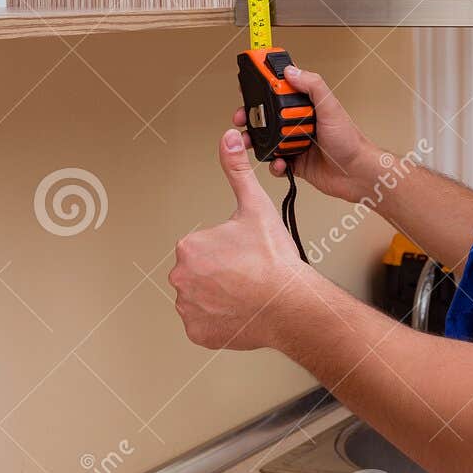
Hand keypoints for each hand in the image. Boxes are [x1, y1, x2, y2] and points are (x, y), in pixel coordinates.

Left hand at [170, 129, 319, 350]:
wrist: (292, 304)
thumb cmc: (275, 260)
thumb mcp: (255, 207)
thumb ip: (237, 171)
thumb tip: (228, 139)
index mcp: (189, 247)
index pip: (201, 247)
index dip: (225, 250)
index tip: (243, 254)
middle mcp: (180, 279)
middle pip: (197, 272)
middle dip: (218, 273)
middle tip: (246, 275)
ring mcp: (188, 309)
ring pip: (200, 298)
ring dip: (217, 296)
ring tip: (245, 293)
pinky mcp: (198, 333)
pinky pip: (203, 324)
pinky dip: (217, 320)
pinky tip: (238, 311)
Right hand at [232, 64, 386, 203]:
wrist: (356, 174)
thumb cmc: (350, 141)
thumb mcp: (331, 107)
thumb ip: (313, 86)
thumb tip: (291, 70)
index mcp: (308, 105)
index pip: (282, 89)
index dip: (264, 85)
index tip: (249, 83)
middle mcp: (300, 122)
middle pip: (268, 115)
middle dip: (252, 116)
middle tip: (243, 117)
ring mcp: (295, 142)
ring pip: (267, 139)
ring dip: (258, 141)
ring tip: (252, 142)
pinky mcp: (295, 162)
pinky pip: (275, 162)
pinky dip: (273, 164)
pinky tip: (279, 162)